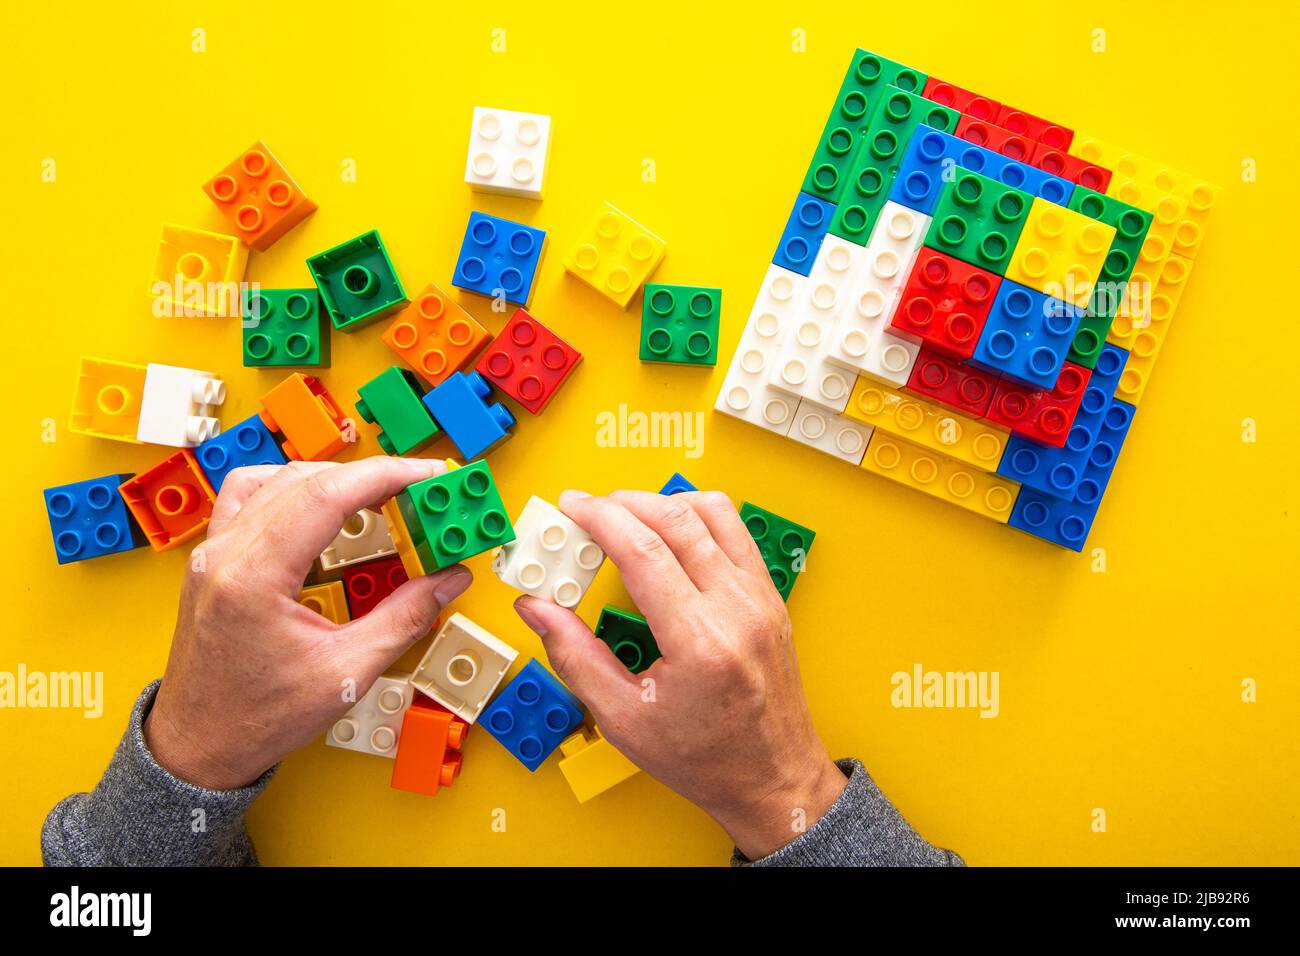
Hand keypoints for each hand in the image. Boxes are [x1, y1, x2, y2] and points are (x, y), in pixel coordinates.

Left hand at [144, 457, 472, 790]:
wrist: (198, 746)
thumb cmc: (255, 719)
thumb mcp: (345, 674)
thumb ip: (403, 619)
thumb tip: (447, 580)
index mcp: (253, 578)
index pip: (326, 496)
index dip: (384, 476)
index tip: (425, 474)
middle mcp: (224, 555)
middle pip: (305, 480)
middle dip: (369, 476)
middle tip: (417, 491)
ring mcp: (213, 553)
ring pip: (275, 480)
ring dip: (331, 479)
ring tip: (375, 497)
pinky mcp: (213, 559)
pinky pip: (250, 498)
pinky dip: (292, 491)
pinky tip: (321, 510)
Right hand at [512, 490, 845, 859]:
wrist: (773, 778)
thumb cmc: (707, 759)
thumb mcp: (623, 720)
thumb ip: (574, 656)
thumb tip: (536, 609)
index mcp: (700, 642)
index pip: (644, 551)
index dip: (600, 518)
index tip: (572, 507)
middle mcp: (737, 610)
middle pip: (676, 520)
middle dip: (624, 502)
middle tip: (589, 509)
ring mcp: (760, 599)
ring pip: (714, 513)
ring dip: (664, 503)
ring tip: (628, 517)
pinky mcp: (770, 597)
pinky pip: (735, 533)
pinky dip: (698, 519)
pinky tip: (671, 534)